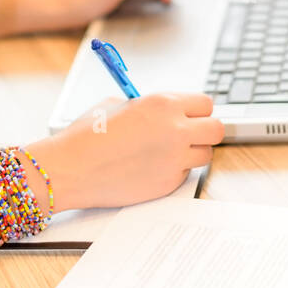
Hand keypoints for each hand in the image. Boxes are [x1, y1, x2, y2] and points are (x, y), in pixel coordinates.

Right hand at [33, 91, 223, 209]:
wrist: (71, 168)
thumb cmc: (87, 134)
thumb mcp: (118, 105)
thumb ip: (148, 106)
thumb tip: (164, 110)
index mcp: (163, 104)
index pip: (205, 103)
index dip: (196, 110)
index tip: (189, 115)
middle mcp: (175, 130)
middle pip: (217, 129)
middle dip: (205, 131)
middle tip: (189, 134)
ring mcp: (174, 159)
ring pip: (205, 154)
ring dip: (192, 152)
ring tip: (167, 151)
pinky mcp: (168, 183)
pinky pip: (184, 174)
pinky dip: (174, 170)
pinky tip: (151, 167)